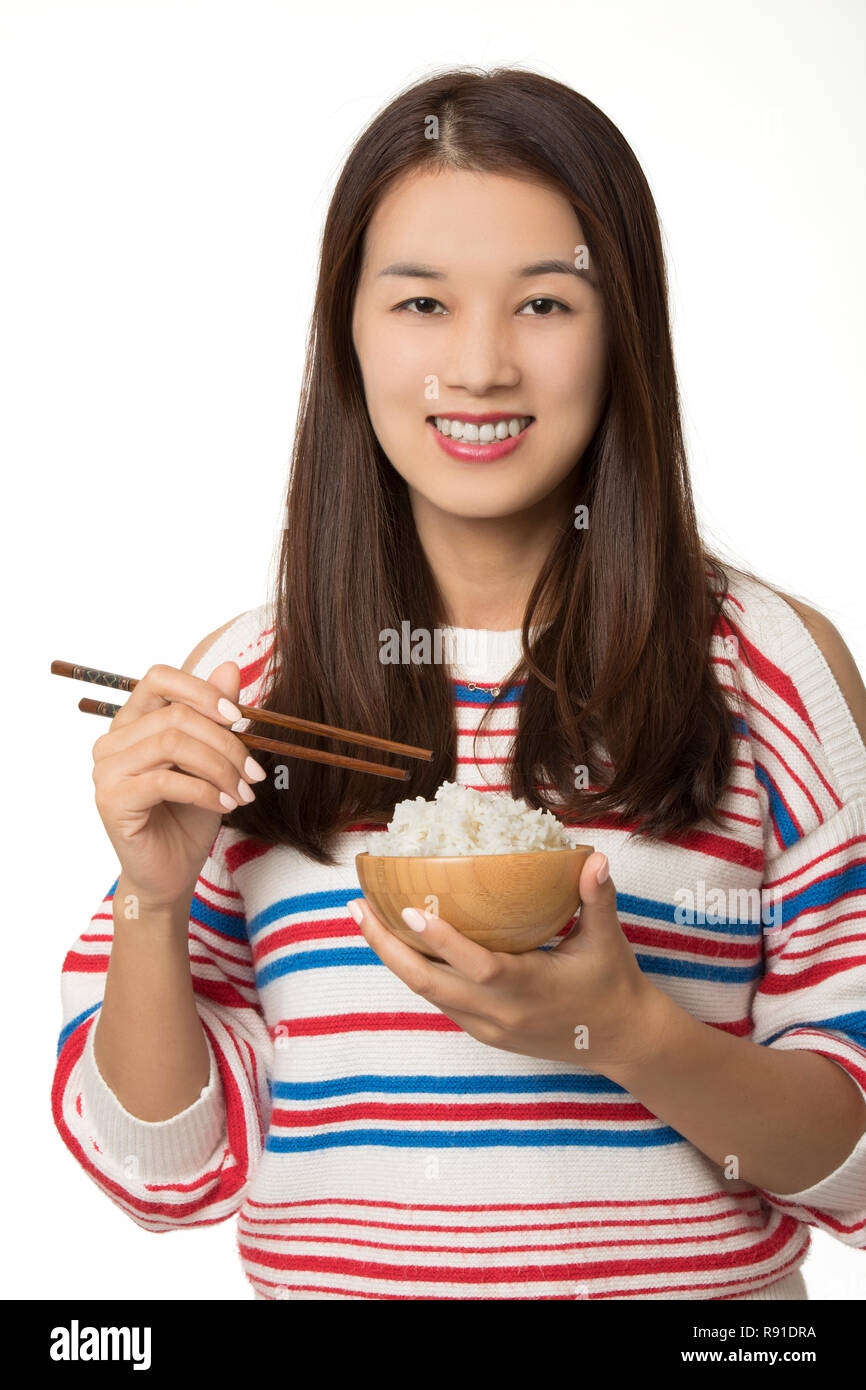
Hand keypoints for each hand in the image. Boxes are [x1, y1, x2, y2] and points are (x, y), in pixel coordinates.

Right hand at [91, 659, 266, 911]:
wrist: (170, 871)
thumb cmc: (190, 815)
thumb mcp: (213, 760)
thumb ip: (217, 716)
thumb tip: (231, 667)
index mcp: (133, 721)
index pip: (159, 678)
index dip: (202, 690)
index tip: (239, 716)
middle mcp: (112, 740)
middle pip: (175, 715)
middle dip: (225, 742)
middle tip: (255, 771)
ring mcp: (107, 769)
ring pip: (172, 744)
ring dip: (220, 767)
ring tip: (244, 792)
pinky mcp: (112, 799)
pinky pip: (166, 780)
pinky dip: (206, 791)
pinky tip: (227, 805)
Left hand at [350, 852, 668, 1073]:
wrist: (621, 1041)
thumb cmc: (613, 983)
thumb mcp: (607, 940)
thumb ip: (597, 898)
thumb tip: (594, 857)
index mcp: (530, 987)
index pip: (477, 966)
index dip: (440, 941)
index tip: (407, 909)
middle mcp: (501, 1013)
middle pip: (428, 984)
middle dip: (386, 947)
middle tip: (357, 908)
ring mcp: (488, 1027)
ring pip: (427, 994)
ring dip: (392, 958)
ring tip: (364, 918)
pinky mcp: (484, 1033)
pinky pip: (440, 1000)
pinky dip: (415, 971)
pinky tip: (398, 943)